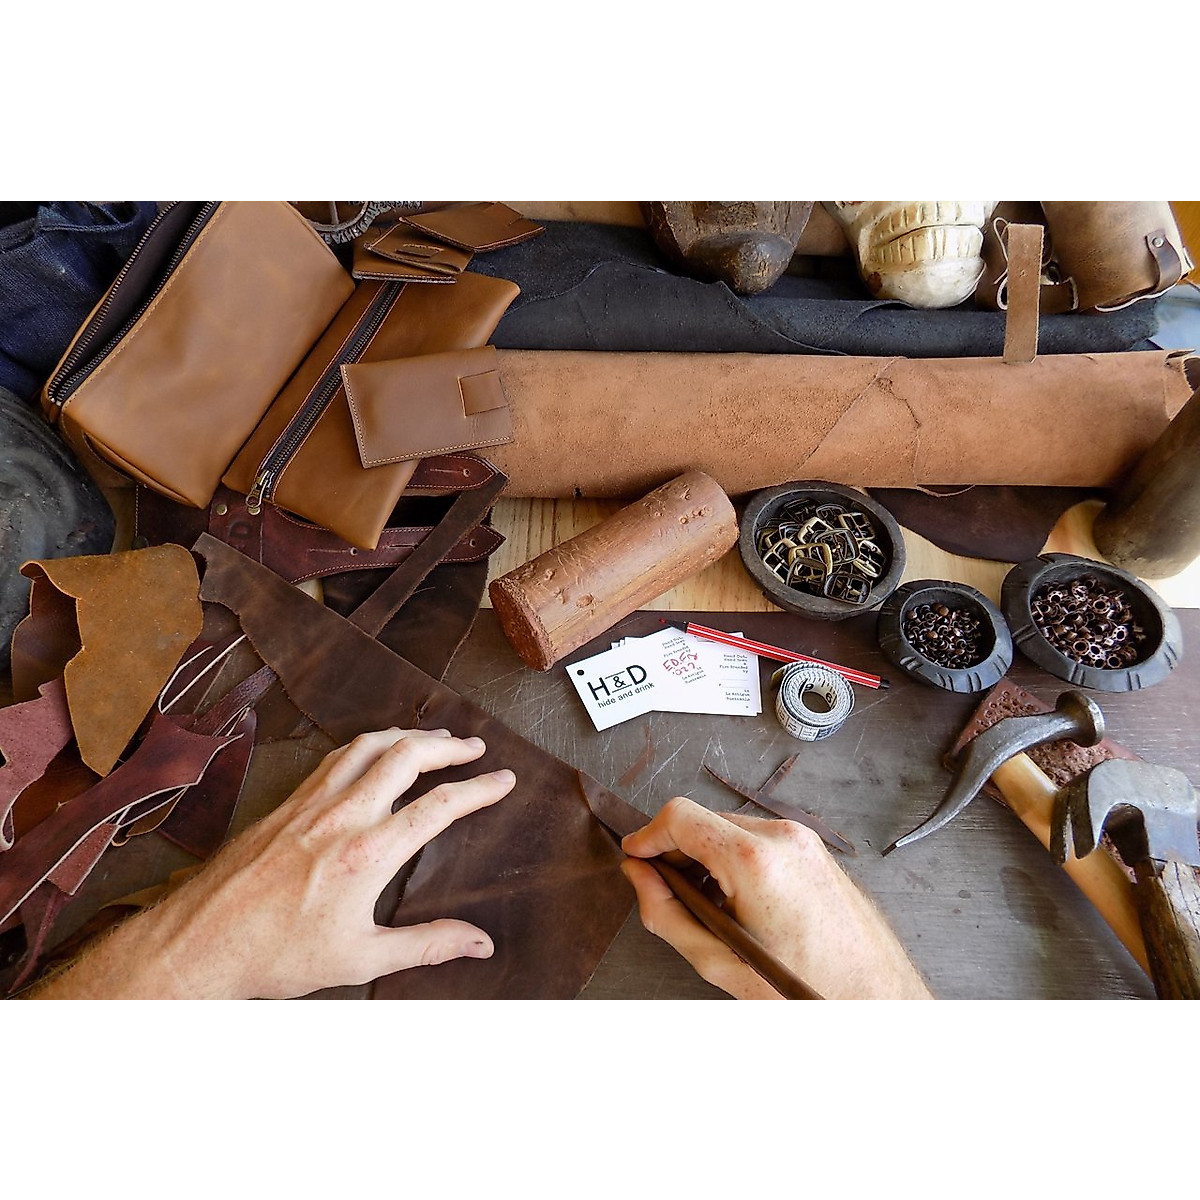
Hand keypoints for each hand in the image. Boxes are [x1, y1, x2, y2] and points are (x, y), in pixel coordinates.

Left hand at [30, 728, 515, 998]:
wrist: (201, 942)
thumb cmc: (276, 955)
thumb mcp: (361, 959)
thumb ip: (427, 945)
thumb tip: (479, 943)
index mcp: (367, 854)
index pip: (439, 806)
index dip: (480, 788)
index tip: (504, 779)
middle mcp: (341, 816)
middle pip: (407, 755)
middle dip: (448, 746)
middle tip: (474, 747)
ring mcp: (310, 803)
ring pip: (369, 745)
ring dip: (408, 735)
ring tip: (433, 738)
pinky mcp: (287, 802)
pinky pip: (335, 756)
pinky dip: (367, 744)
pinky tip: (374, 751)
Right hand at [621, 797, 931, 999]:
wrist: (874, 997)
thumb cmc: (804, 987)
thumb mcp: (718, 960)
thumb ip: (667, 913)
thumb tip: (639, 876)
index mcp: (755, 860)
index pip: (680, 816)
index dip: (648, 836)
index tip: (636, 858)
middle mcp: (782, 837)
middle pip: (703, 820)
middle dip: (677, 851)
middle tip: (668, 893)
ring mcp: (803, 839)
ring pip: (729, 828)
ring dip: (706, 856)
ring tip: (707, 906)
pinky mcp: (815, 848)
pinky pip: (759, 839)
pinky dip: (735, 860)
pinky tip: (737, 903)